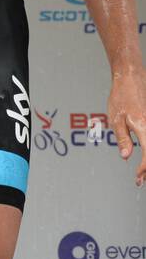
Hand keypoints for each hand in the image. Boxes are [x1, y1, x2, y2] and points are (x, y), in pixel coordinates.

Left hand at [107, 65, 145, 185]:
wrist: (131, 78)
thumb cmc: (121, 97)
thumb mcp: (116, 119)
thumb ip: (123, 139)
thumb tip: (125, 156)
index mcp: (145, 128)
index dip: (144, 169)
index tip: (137, 177)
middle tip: (141, 180)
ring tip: (143, 172)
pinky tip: (144, 156)